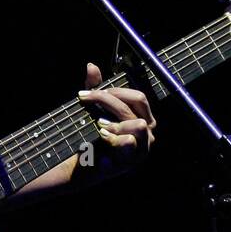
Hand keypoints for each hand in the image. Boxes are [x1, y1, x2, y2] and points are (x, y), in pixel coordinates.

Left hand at [76, 61, 155, 179]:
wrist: (83, 165)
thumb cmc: (92, 135)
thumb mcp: (93, 109)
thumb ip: (95, 88)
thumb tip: (91, 66)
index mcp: (143, 118)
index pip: (139, 97)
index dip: (114, 91)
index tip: (86, 93)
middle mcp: (147, 133)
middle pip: (134, 107)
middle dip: (108, 101)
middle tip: (86, 102)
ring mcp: (141, 149)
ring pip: (139, 126)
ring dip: (116, 123)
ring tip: (99, 127)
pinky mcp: (131, 162)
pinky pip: (127, 147)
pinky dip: (112, 144)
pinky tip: (100, 145)